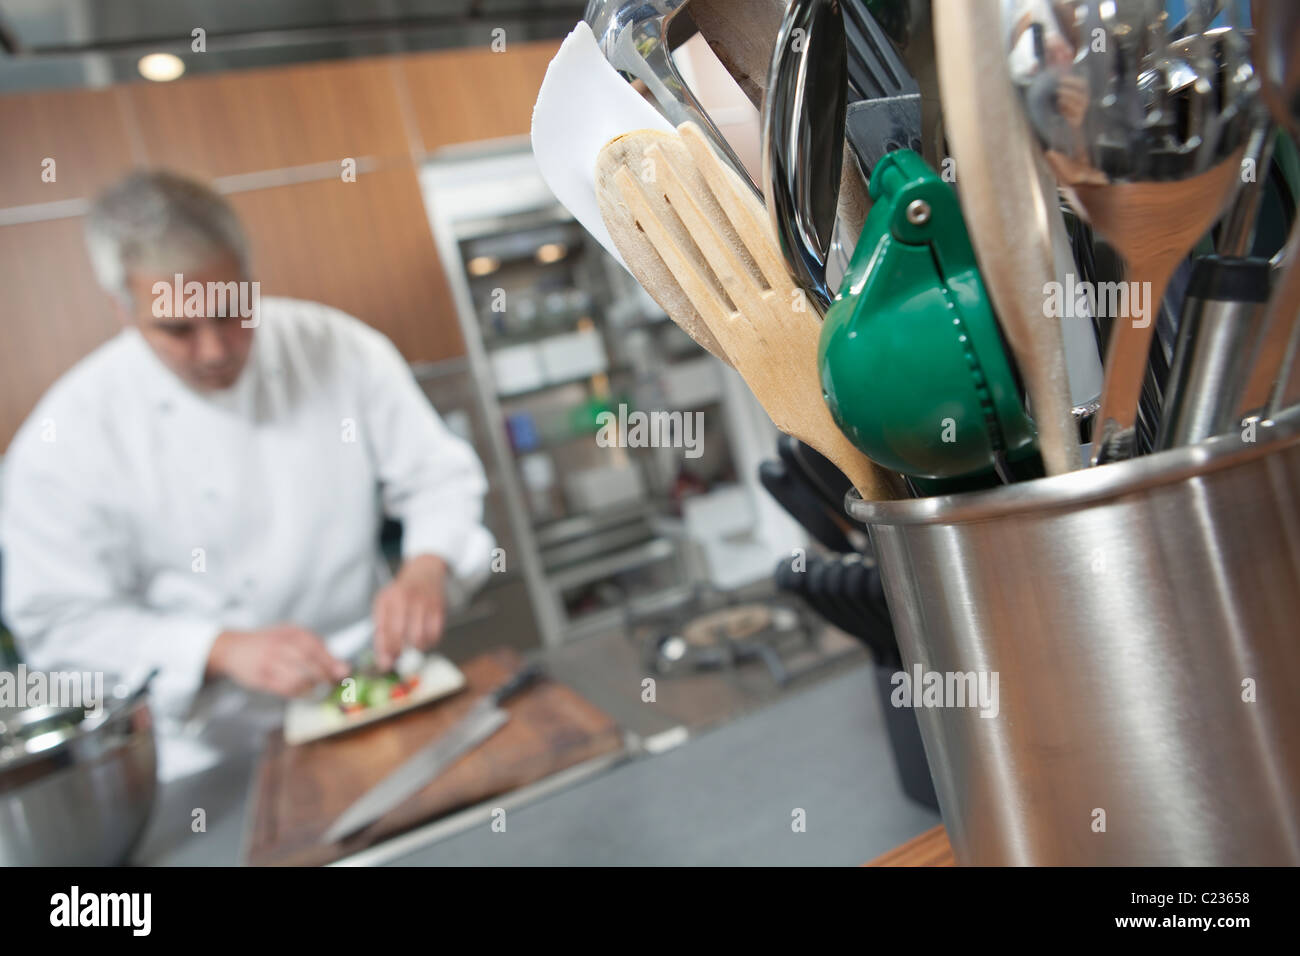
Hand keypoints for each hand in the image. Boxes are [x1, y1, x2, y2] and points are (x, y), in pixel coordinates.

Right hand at [206, 625, 348, 697]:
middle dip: (324, 676)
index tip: (344, 673)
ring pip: (297, 677)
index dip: (332, 662)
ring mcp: (269, 661)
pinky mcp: (261, 678)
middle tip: (332, 685)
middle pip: (308, 661)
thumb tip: (343, 668)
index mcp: (292, 633)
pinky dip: (299, 694)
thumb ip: (318, 649)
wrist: (233, 647)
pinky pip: (285, 689)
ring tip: (319, 690)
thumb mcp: (292, 637)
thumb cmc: (270, 643)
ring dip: (312, 687)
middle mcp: (280, 645)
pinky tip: (304, 693)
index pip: (316, 647)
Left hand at [372, 554, 448, 669]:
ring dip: (416, 648)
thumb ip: (381, 630)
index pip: (387, 630)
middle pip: (405, 635)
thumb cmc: (401, 591)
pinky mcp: (440, 609)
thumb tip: (383, 657)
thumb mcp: (384, 603)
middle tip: (398, 657)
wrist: (425, 571)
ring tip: (411, 644)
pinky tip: (424, 639)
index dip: (386, 650)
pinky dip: (429, 642)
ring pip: (421, 638)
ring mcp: (426, 603)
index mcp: (391, 598)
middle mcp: (409, 600)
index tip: (385, 662)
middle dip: (400, 651)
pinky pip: (436, 634)